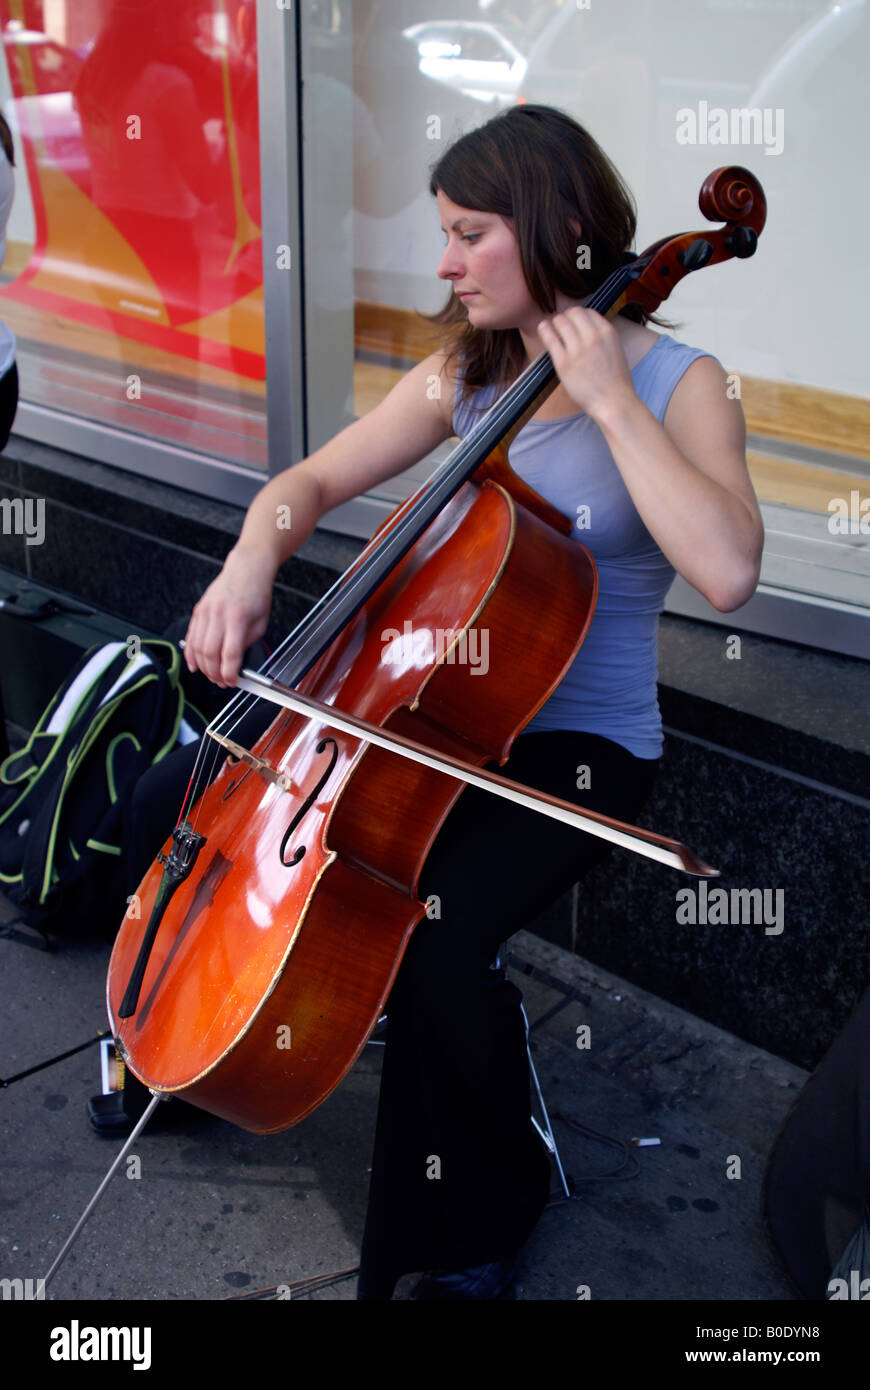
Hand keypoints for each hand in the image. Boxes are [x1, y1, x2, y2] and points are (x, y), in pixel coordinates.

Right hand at [184, 545, 274, 686]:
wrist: (246, 569)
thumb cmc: (256, 594)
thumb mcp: (261, 622)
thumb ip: (247, 643)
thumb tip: (235, 663)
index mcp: (237, 618)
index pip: (230, 654)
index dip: (229, 673)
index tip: (233, 682)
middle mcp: (218, 614)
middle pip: (210, 653)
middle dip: (215, 673)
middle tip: (222, 682)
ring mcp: (205, 612)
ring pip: (197, 647)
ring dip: (203, 666)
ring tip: (211, 675)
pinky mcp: (198, 610)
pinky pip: (190, 637)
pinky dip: (190, 654)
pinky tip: (194, 664)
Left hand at [537, 308, 635, 422]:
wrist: (614, 403)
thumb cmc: (616, 382)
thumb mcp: (616, 350)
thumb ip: (602, 338)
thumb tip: (585, 330)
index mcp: (608, 332)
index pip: (588, 311)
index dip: (579, 315)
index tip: (573, 322)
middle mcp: (593, 337)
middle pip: (573, 312)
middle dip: (566, 317)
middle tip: (562, 326)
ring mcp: (578, 349)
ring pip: (561, 322)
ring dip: (555, 323)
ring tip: (552, 328)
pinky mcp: (564, 363)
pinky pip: (550, 338)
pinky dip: (545, 330)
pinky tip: (542, 328)